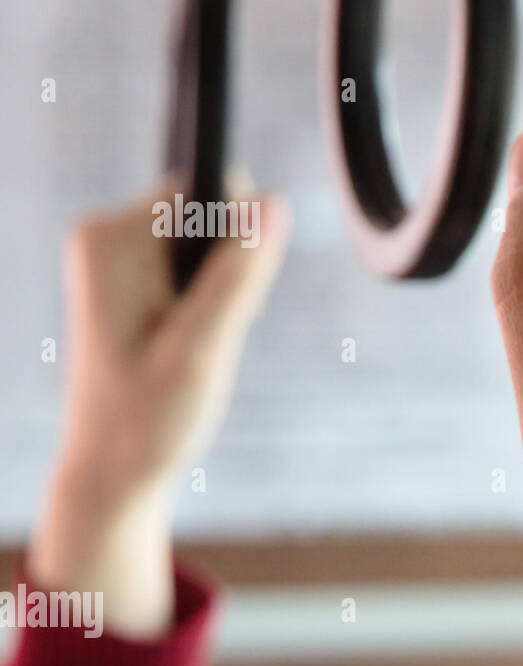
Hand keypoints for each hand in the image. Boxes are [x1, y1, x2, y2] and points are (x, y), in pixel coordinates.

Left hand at [29, 188, 288, 637]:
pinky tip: (194, 349)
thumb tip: (276, 203)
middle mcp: (104, 239)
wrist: (114, 474)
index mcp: (108, 240)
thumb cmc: (150, 419)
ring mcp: (116, 261)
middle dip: (232, 272)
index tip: (223, 305)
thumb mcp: (204, 347)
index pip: (203, 191)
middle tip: (209, 336)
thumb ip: (239, 274)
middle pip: (208, 217)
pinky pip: (197, 270)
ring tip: (198, 349)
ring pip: (209, 247)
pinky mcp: (132, 284)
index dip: (236, 243)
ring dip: (225, 295)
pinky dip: (212, 307)